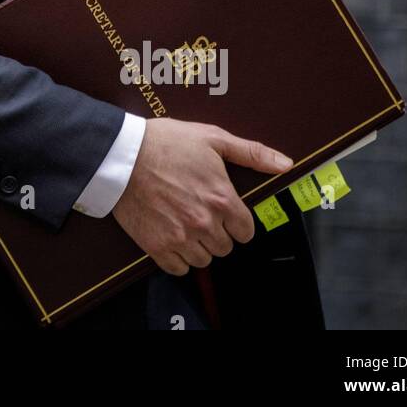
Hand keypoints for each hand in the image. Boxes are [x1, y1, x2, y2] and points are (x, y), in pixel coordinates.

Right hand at [110, 118, 292, 276]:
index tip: (222, 211)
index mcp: (222, 199)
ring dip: (198, 246)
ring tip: (183, 222)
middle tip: (199, 212)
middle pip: (225, 247)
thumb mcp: (212, 137)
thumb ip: (252, 152)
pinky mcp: (157, 246)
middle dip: (216, 232)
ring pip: (204, 259)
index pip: (246, 232)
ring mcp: (180, 237)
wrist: (121, 154)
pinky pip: (179, 268)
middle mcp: (205, 222)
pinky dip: (177, 258)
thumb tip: (285, 164)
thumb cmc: (165, 142)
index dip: (235, 221)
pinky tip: (170, 236)